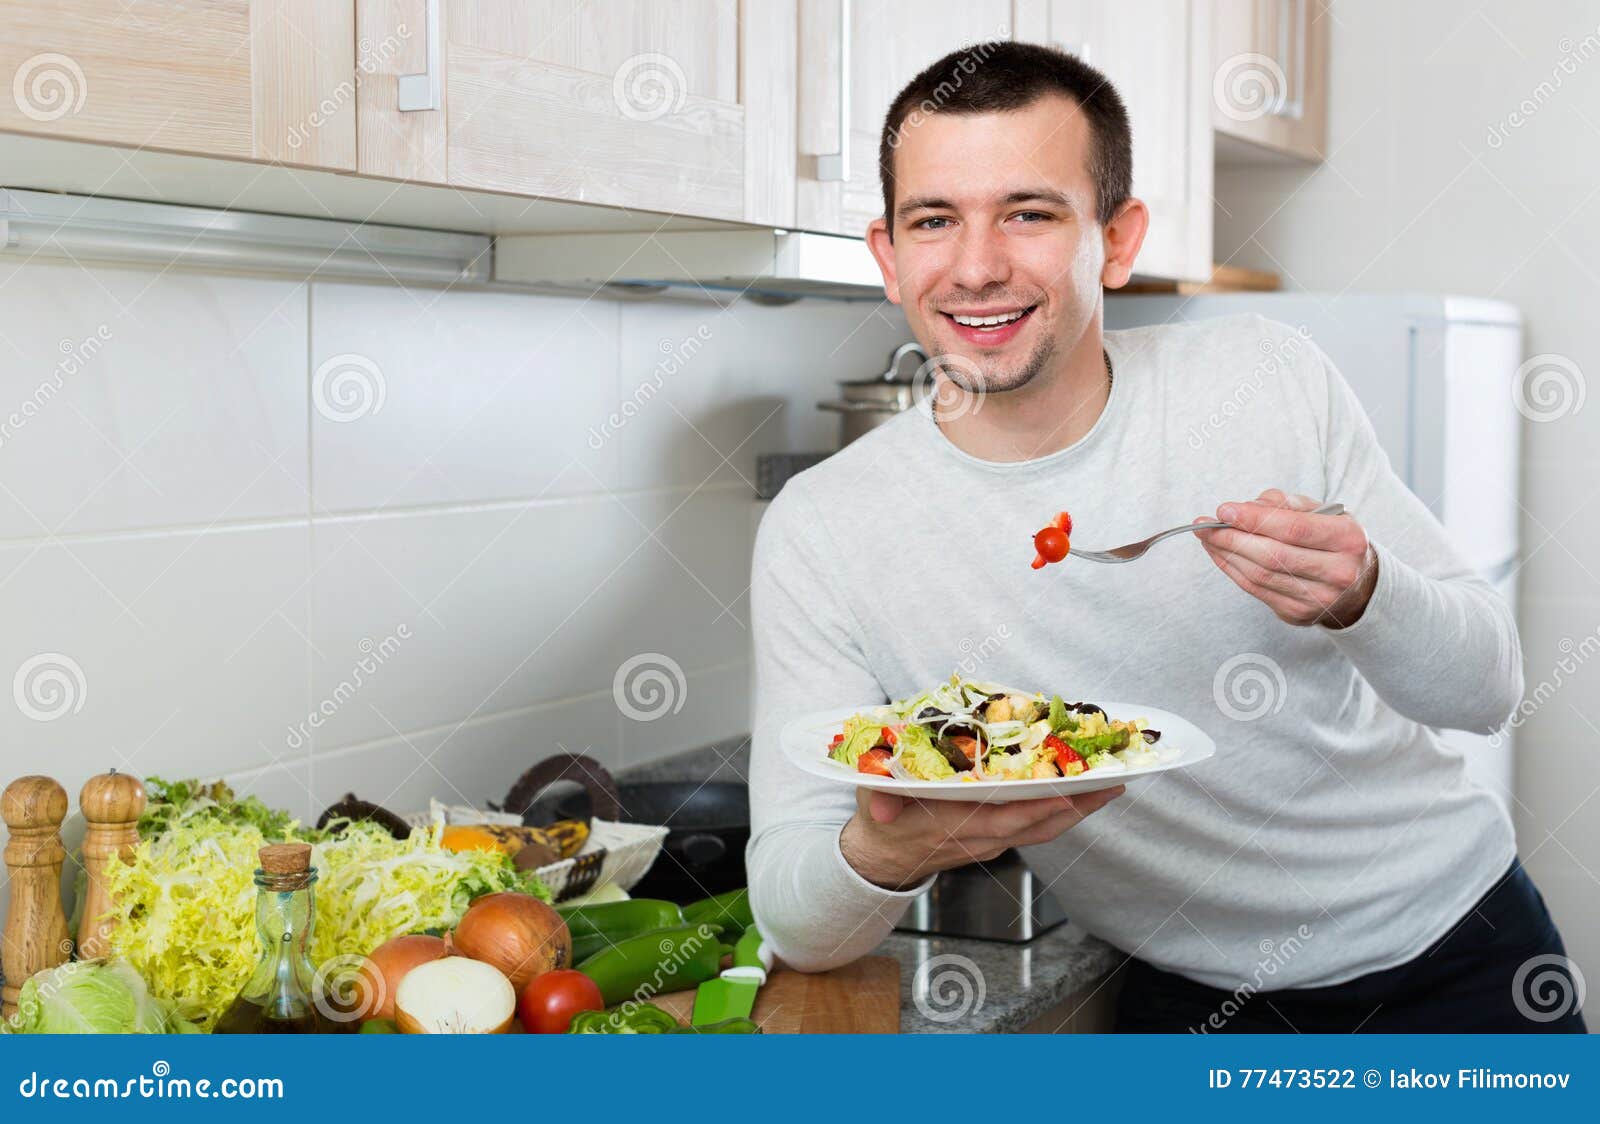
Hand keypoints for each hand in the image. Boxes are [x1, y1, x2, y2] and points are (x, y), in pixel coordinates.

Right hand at [838, 785, 1123, 889]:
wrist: (884, 858)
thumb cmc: (883, 823)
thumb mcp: (874, 808)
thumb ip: (879, 804)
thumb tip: (880, 807)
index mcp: (956, 828)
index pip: (1004, 822)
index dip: (1034, 811)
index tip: (1064, 796)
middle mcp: (982, 839)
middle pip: (1038, 826)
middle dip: (1075, 807)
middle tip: (1110, 784)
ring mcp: (993, 842)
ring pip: (1044, 830)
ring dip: (1079, 811)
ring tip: (1110, 786)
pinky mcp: (998, 838)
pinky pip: (1037, 828)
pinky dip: (1062, 812)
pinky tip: (1082, 794)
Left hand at [1194, 489, 1377, 627]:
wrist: (1357, 584)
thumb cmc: (1331, 539)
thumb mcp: (1321, 512)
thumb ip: (1284, 504)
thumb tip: (1244, 508)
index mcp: (1348, 538)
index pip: (1293, 528)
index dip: (1254, 520)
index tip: (1224, 510)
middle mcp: (1338, 572)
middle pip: (1272, 555)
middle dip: (1231, 538)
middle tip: (1205, 525)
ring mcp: (1318, 598)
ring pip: (1260, 575)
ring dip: (1226, 554)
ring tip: (1207, 537)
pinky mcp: (1298, 614)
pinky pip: (1255, 590)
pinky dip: (1232, 570)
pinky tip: (1219, 554)